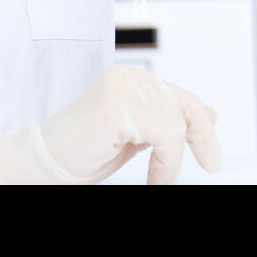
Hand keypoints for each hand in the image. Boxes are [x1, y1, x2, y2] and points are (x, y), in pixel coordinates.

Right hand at [0, 65, 221, 184]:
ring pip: (176, 124)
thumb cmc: (85, 154)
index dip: (202, 127)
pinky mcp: (118, 105)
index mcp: (133, 80)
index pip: (181, 98)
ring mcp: (123, 87)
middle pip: (185, 107)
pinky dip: (166, 164)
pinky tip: (154, 180)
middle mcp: (129, 77)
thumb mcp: (136, 137)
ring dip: (173, 160)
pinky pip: (166, 135)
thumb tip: (209, 114)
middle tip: (210, 167)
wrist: (43, 164)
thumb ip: (166, 121)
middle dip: (199, 141)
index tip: (212, 159)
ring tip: (158, 179)